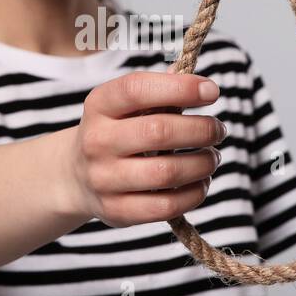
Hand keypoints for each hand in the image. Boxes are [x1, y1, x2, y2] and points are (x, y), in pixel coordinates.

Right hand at [64, 71, 226, 227]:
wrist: (77, 176)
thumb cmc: (116, 132)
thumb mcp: (125, 105)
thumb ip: (160, 91)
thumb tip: (201, 84)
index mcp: (99, 105)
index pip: (137, 89)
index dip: (180, 88)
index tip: (212, 91)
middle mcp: (97, 141)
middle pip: (159, 132)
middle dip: (201, 129)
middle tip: (218, 130)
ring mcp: (104, 179)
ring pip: (166, 173)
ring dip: (202, 163)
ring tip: (212, 157)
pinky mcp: (117, 211)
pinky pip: (166, 206)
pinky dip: (194, 193)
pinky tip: (200, 182)